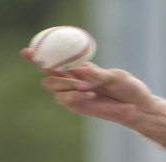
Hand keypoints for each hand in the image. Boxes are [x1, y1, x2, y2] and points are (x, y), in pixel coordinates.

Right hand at [21, 47, 155, 125]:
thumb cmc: (129, 89)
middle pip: (47, 73)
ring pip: (52, 86)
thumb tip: (80, 67)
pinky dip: (74, 95)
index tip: (27, 51)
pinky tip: (90, 93)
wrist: (138, 108)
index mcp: (81, 67)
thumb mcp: (115, 77)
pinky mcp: (78, 106)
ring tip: (86, 86)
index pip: (56, 59)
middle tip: (54, 68)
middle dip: (44, 67)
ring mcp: (73, 94)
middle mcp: (73, 80)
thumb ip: (97, 74)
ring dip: (65, 84)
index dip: (40, 54)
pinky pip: (65, 99)